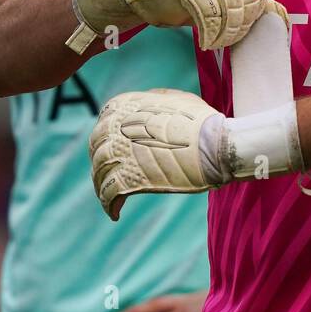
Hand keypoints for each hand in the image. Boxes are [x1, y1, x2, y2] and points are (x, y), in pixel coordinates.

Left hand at [89, 75, 305, 220]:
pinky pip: (109, 194)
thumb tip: (149, 101)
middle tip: (111, 173)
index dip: (106, 137)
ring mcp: (121, 154)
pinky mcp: (129, 180)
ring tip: (111, 196)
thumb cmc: (201, 121)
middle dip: (101, 161)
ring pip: (99, 172)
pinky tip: (115, 213)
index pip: (103, 122)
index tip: (113, 149)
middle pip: (97, 148)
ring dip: (102, 185)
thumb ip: (157, 98)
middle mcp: (116, 128)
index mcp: (125, 107)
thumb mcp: (178, 98)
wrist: (213, 146)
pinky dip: (109, 205)